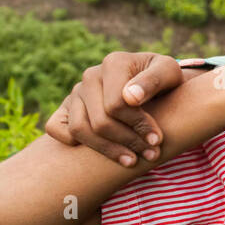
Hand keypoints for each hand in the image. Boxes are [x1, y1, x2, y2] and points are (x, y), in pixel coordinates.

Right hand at [45, 52, 187, 165]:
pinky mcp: (66, 107)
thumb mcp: (169, 73)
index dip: (138, 126)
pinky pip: (55, 128)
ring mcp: (76, 92)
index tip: (157, 140)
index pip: (117, 104)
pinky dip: (72, 142)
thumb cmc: (162, 80)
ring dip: (106, 150)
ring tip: (132, 161)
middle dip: (127, 142)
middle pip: (100, 121)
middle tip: (151, 154)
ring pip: (80, 129)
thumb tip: (131, 97)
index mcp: (114, 63)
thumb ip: (154, 81)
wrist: (152, 84)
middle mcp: (91, 76)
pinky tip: (100, 153)